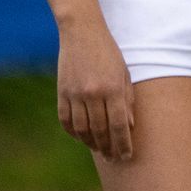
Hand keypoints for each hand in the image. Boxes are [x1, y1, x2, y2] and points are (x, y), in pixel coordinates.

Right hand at [57, 18, 134, 160]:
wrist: (82, 32)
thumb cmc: (109, 53)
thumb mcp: (124, 73)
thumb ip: (127, 100)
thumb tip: (129, 127)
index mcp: (113, 88)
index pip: (119, 126)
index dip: (123, 145)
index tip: (126, 157)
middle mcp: (94, 93)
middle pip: (101, 131)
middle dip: (108, 148)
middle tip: (113, 159)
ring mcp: (75, 94)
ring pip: (82, 129)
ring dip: (91, 144)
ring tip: (99, 150)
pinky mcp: (61, 92)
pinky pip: (66, 120)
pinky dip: (74, 133)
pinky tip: (82, 137)